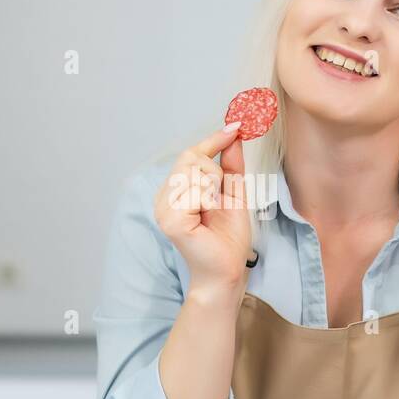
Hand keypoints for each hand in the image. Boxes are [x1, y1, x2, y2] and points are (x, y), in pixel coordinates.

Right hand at [153, 123, 251, 293]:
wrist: (227, 271)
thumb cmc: (228, 239)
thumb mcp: (234, 194)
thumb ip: (231, 166)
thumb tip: (233, 136)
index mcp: (174, 192)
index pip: (189, 155)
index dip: (212, 140)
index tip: (234, 127)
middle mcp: (164, 198)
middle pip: (191, 159)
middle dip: (215, 173)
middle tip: (219, 199)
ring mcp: (164, 209)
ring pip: (194, 172)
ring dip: (213, 189)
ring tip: (212, 212)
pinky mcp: (171, 221)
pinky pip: (196, 191)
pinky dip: (209, 201)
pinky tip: (206, 219)